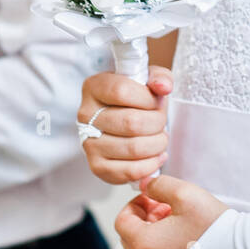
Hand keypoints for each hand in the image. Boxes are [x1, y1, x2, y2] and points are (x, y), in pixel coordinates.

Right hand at [78, 65, 170, 184]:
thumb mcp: (147, 80)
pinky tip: (156, 156)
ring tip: (160, 139)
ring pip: (133, 148)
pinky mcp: (97, 166)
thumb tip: (164, 87)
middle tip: (161, 122)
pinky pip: (130, 171)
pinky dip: (150, 165)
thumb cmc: (135, 100)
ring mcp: (89, 142)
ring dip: (157, 144)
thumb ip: (159, 77)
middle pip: (131, 122)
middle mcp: (86, 115)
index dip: (148, 99)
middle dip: (157, 123)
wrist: (122, 122)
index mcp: (94, 87)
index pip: (122, 91)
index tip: (156, 102)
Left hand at [115, 174, 229, 248]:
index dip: (135, 204)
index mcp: (145, 246)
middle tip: (165, 208)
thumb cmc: (215, 225)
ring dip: (154, 235)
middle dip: (144, 219)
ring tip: (177, 222)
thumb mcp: (183, 192)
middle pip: (131, 238)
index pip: (122, 221)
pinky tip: (184, 240)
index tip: (150, 198)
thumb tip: (144, 186)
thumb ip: (156, 185)